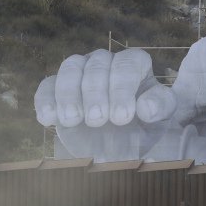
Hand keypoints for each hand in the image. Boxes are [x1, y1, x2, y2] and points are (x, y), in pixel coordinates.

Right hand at [33, 49, 177, 159]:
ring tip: (72, 120)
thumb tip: (145, 107)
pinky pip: (47, 85)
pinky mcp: (57, 88)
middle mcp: (106, 61)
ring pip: (70, 68)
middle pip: (97, 65)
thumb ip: (161, 107)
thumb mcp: (161, 118)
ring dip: (69, 94)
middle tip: (97, 120)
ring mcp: (80, 71)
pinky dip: (45, 101)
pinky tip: (48, 119)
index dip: (122, 89)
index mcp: (134, 63)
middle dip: (95, 93)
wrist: (121, 144)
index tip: (122, 117)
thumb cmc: (144, 125)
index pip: (127, 64)